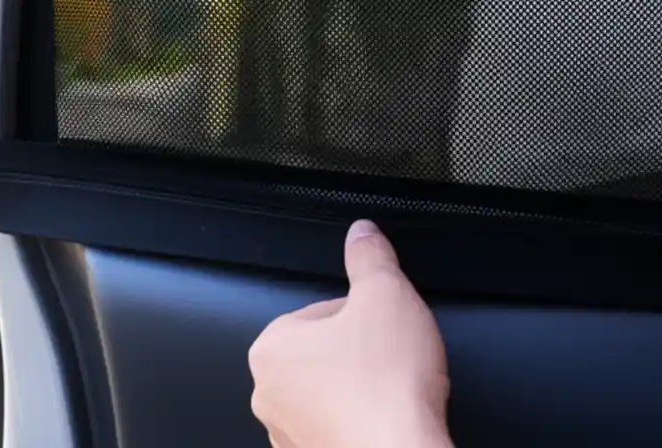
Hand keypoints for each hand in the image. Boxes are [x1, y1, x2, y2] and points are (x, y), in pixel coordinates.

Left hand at [248, 220, 452, 447]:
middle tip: (392, 356)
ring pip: (331, 394)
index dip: (362, 313)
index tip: (384, 323)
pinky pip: (339, 428)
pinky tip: (387, 418)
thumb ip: (370, 257)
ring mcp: (288, 434)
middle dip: (358, 352)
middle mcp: (269, 394)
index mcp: (272, 348)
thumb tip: (362, 234)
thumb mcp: (386, 295)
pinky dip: (361, 422)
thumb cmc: (386, 386)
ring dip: (359, 388)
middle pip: (324, 354)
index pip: (321, 311)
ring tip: (392, 389)